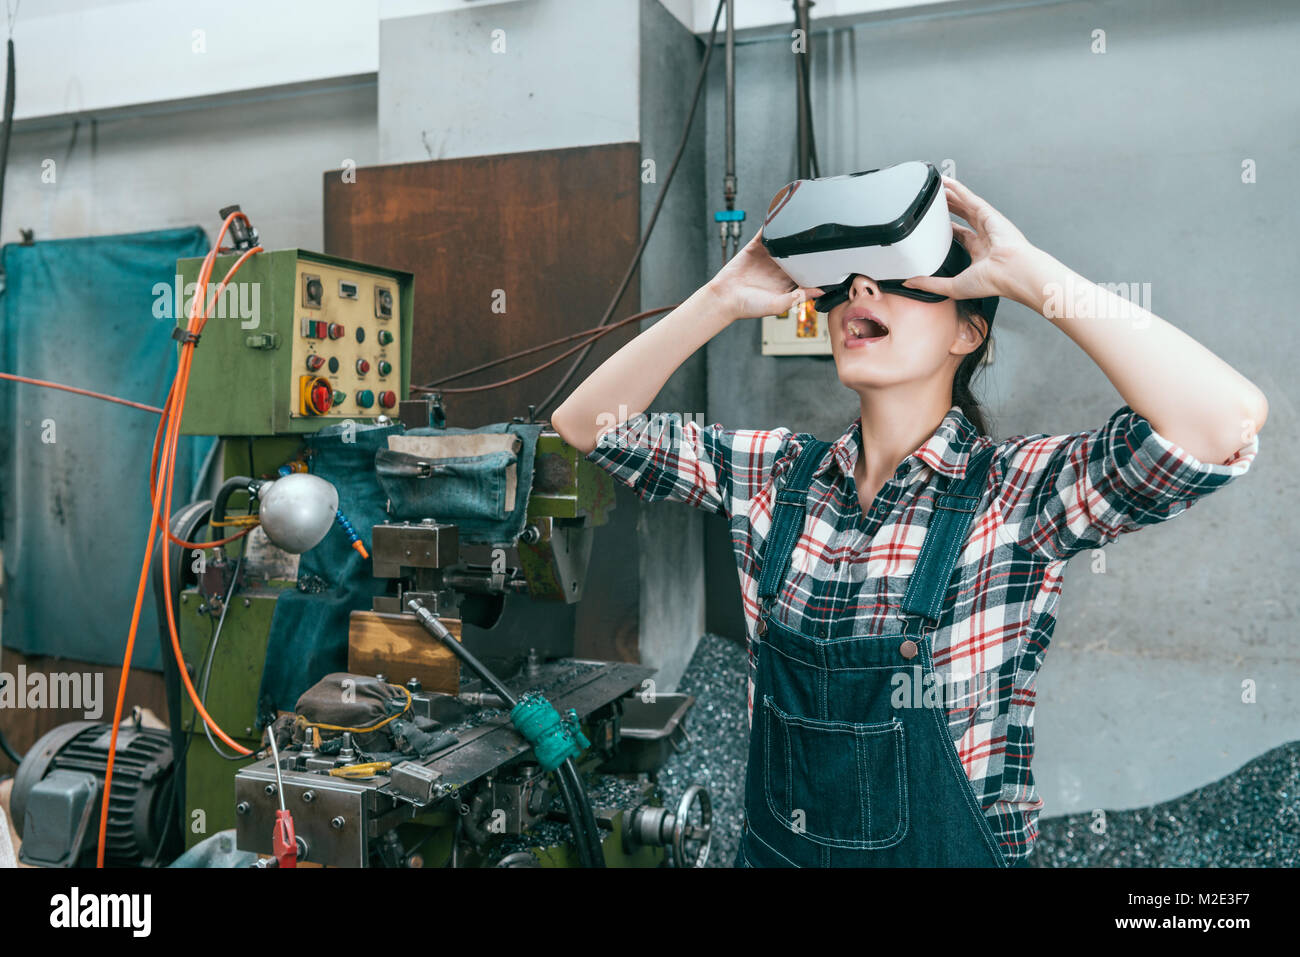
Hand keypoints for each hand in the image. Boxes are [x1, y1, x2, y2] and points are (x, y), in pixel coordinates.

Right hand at [706, 229, 824, 319]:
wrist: (724, 299)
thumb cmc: (748, 307)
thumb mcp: (778, 306)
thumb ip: (799, 297)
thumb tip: (820, 290)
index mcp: (787, 283)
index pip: (807, 271)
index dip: (817, 265)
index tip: (829, 258)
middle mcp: (779, 269)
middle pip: (798, 254)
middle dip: (807, 246)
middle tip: (821, 235)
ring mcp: (767, 257)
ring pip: (784, 241)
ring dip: (792, 233)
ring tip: (804, 222)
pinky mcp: (755, 248)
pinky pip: (766, 234)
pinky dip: (772, 225)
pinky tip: (780, 218)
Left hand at [901, 175, 1038, 301]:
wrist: (1012, 272)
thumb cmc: (993, 281)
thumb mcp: (953, 287)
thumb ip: (930, 284)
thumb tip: (910, 282)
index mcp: (980, 254)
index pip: (960, 236)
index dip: (948, 229)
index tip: (936, 226)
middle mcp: (985, 237)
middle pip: (963, 216)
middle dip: (949, 208)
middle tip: (934, 203)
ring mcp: (987, 223)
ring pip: (965, 204)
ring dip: (951, 196)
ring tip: (936, 188)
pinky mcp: (988, 213)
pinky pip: (969, 197)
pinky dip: (958, 189)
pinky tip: (946, 182)